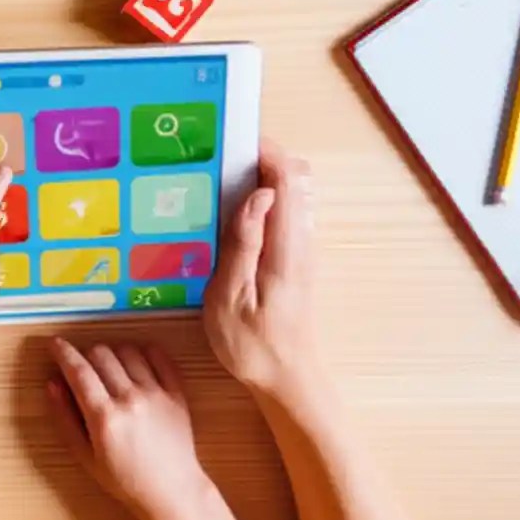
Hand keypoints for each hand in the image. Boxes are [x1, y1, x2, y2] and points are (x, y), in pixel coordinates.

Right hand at [47, 339, 208, 518]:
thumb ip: (66, 418)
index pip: (78, 370)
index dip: (62, 352)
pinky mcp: (176, 393)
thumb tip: (52, 383)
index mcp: (104, 417)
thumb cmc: (124, 479)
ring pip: (128, 350)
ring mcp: (156, 393)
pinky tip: (136, 362)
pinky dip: (143, 352)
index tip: (54, 343)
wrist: (171, 491)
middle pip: (101, 354)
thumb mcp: (85, 456)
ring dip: (112, 353)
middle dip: (85, 354)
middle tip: (84, 368)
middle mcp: (130, 399)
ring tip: (110, 369)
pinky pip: (159, 356)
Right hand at [203, 141, 317, 394]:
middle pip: (296, 176)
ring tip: (217, 179)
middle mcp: (302, 239)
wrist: (286, 378)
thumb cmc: (251, 345)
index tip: (229, 141)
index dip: (264, 151)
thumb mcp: (231, 298)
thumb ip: (244, 243)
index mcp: (287, 247)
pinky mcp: (295, 256)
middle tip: (218, 158)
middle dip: (261, 157)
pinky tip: (229, 211)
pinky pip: (285, 211)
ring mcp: (302, 247)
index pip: (288, 179)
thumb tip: (259, 193)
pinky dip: (261, 198)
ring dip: (260, 177)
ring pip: (292, 191)